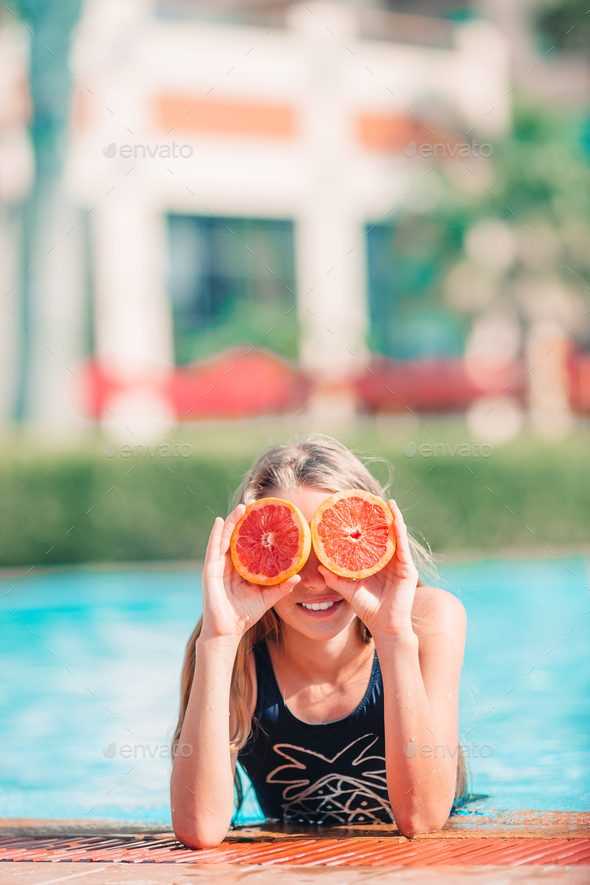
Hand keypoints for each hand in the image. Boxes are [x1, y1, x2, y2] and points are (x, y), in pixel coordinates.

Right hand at [200, 504, 300, 641]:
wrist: (228, 631)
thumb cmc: (245, 615)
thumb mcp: (267, 598)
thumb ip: (281, 587)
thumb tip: (298, 576)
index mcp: (242, 569)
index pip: (248, 544)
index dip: (254, 530)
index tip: (265, 516)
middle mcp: (229, 564)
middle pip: (236, 537)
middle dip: (243, 521)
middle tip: (254, 505)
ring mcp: (218, 566)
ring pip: (225, 538)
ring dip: (231, 522)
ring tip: (241, 508)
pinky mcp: (210, 570)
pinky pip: (213, 548)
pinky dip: (215, 533)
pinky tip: (218, 521)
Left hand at [318, 499, 418, 640]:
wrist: (385, 627)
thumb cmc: (368, 610)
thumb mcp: (349, 590)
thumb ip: (336, 579)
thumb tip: (320, 567)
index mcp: (377, 565)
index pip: (372, 541)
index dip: (367, 527)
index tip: (359, 511)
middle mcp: (390, 562)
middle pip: (386, 535)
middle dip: (382, 518)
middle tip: (374, 500)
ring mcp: (400, 565)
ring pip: (396, 537)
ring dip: (393, 519)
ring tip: (388, 503)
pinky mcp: (408, 569)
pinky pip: (403, 547)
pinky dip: (400, 532)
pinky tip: (396, 519)